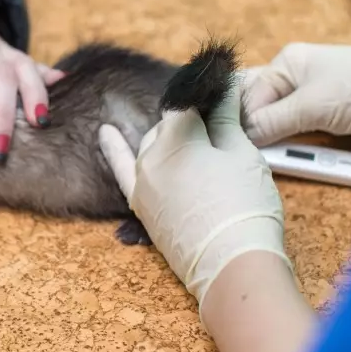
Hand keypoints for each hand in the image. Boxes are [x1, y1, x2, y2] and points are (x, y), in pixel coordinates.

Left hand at [98, 80, 289, 310]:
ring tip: (200, 146)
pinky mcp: (141, 205)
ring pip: (154, 147)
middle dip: (194, 124)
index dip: (208, 95)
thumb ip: (226, 118)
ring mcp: (142, 180)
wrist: (232, 264)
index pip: (189, 100)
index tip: (222, 87)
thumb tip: (224, 89)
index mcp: (178, 135)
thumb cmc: (244, 207)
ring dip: (172, 141)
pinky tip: (106, 133)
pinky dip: (114, 150)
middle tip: (223, 129)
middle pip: (172, 126)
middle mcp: (151, 153)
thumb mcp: (242, 153)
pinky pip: (122, 171)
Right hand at [242, 42, 350, 146]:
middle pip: (260, 107)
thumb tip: (242, 137)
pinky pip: (298, 133)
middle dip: (254, 130)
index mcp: (287, 63)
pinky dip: (293, 146)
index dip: (242, 121)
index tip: (236, 145)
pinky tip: (288, 156)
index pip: (249, 94)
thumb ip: (272, 122)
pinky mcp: (326, 117)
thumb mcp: (311, 106)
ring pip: (277, 123)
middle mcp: (295, 78)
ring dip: (275, 140)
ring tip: (269, 156)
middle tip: (245, 151)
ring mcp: (311, 98)